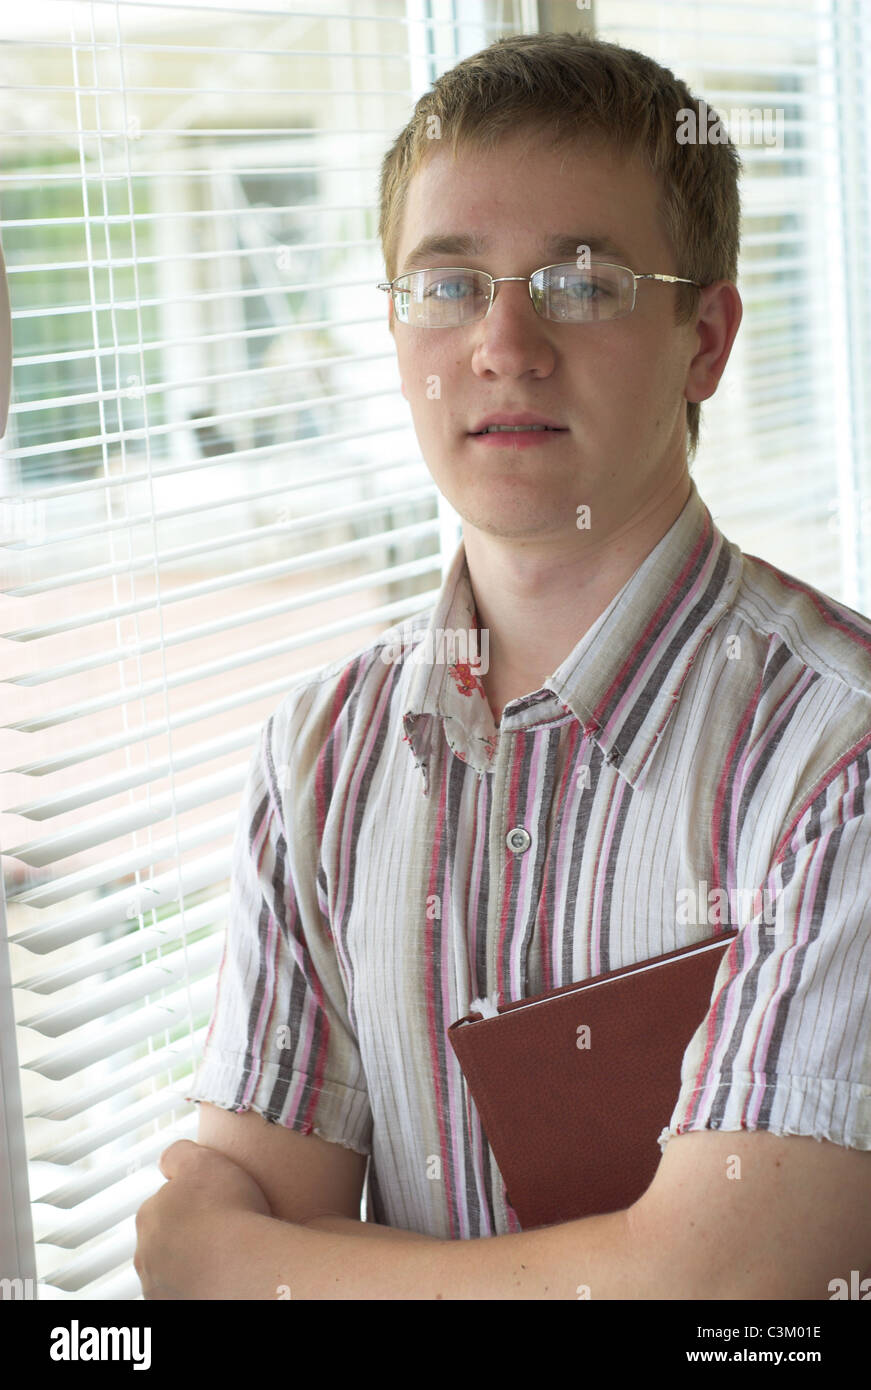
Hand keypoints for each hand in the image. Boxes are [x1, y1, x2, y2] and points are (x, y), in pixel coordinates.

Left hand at [134, 1139, 271, 1299]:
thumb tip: (167, 1162)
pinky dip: (203, 1286)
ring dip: (194, 1262)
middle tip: (222, 1228)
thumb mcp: (202, 1160)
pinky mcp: (177, 1308)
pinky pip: (189, 1292)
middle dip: (189, 1233)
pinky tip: (224, 1277)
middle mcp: (145, 1256)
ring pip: (175, 1269)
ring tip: (226, 1255)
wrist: (249, 1267)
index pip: (164, 1202)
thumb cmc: (229, 1212)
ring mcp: (160, 1289)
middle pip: (166, 1238)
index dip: (192, 1199)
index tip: (213, 1201)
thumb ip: (177, 1154)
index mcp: (147, 1216)